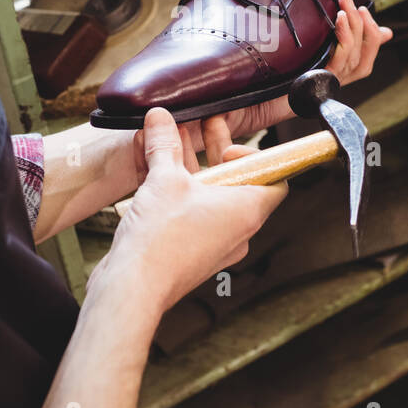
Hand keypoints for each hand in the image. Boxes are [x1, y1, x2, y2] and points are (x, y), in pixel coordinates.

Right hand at [96, 107, 287, 316]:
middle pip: (233, 181)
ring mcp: (210, 241)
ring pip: (203, 193)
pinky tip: (147, 161)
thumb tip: (161, 119)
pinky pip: (183, 209)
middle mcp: (235, 228)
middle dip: (212, 150)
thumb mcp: (165, 179)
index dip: (256, 157)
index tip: (229, 147)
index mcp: (246, 210)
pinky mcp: (186, 249)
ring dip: (184, 164)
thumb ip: (164, 144)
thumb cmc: (161, 244)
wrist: (133, 288)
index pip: (274, 179)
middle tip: (201, 127)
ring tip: (166, 137)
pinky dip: (170, 186)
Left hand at [186, 0, 392, 151]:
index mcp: (317, 78)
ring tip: (348, 6)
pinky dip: (343, 42)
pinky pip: (338, 68)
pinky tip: (339, 22)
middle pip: (362, 61)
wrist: (218, 109)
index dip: (371, 45)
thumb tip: (286, 17)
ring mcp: (317, 88)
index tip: (383, 29)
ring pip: (356, 62)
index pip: (357, 63)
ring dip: (357, 30)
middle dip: (366, 29)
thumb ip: (282, 41)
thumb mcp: (265, 56)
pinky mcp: (308, 91)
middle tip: (355, 3)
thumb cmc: (237, 83)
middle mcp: (321, 85)